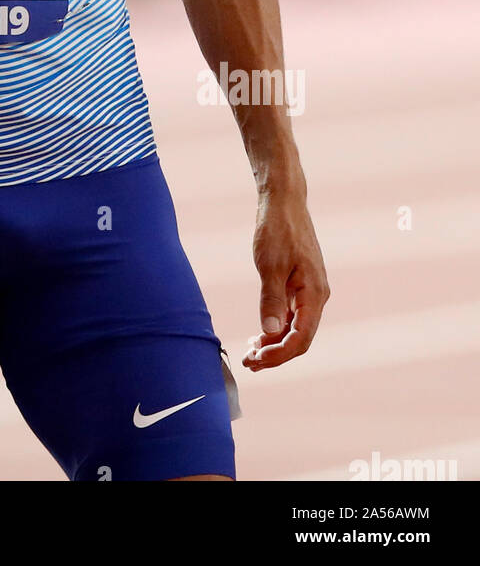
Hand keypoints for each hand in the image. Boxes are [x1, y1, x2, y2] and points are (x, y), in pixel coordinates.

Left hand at [243, 190, 329, 370]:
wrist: (284, 202)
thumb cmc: (277, 230)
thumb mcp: (270, 265)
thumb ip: (271, 299)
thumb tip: (271, 332)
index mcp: (314, 294)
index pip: (300, 339)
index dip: (279, 355)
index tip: (255, 361)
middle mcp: (317, 296)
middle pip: (299, 338)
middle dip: (275, 354)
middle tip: (248, 363)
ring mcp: (310, 291)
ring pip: (295, 328)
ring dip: (274, 343)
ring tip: (251, 352)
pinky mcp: (301, 285)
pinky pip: (292, 315)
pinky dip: (277, 327)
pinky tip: (260, 334)